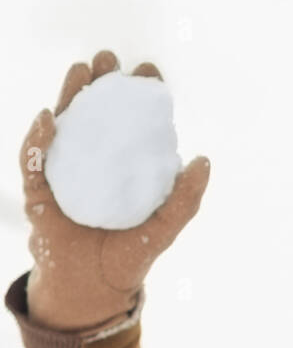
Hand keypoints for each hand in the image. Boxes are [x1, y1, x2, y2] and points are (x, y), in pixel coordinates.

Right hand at [20, 49, 209, 330]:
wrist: (94, 289)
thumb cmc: (128, 257)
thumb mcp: (164, 228)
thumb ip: (185, 199)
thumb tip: (204, 159)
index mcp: (120, 165)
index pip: (128, 121)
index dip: (137, 94)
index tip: (149, 72)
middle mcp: (90, 161)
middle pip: (93, 112)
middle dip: (100, 81)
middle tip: (109, 58)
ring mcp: (61, 171)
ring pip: (63, 124)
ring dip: (69, 94)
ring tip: (82, 69)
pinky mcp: (38, 190)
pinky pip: (33, 159)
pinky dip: (38, 138)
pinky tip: (50, 117)